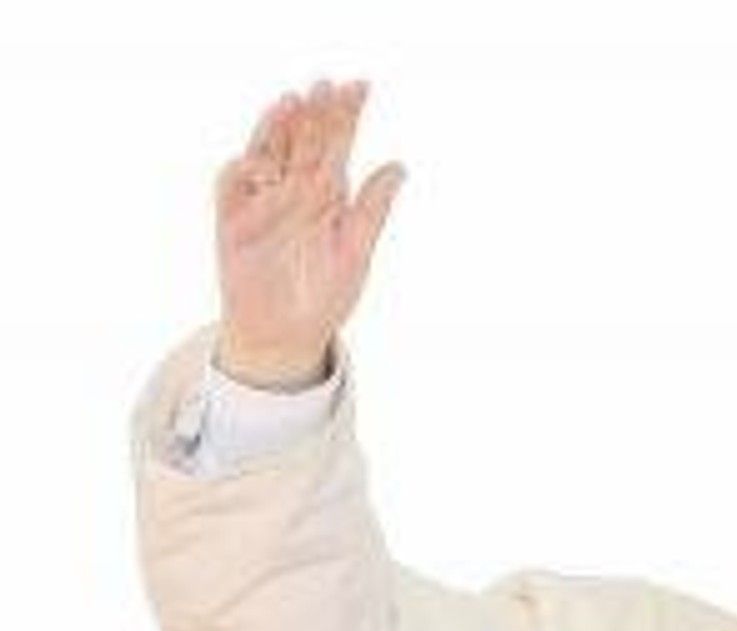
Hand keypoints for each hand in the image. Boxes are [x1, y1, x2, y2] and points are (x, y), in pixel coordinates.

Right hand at [214, 80, 403, 388]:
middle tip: (326, 83)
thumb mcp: (357, 252)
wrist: (288, 335)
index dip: (347, 115)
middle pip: (302, 141)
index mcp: (328, 195)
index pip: (337, 145)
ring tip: (292, 102)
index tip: (361, 85)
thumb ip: (373, 210)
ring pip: (266, 152)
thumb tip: (398, 166)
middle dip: (314, 112)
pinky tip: (265, 163)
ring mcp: (261, 202)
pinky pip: (233, 185)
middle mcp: (293, 191)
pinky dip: (246, 171)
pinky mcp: (231, 220)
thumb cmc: (325, 296)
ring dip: (276, 127)